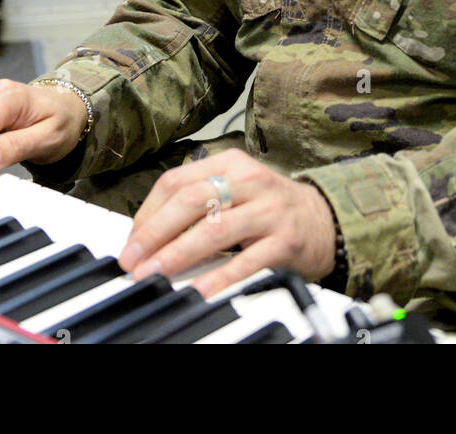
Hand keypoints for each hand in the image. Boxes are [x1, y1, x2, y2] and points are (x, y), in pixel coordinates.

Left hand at [116, 149, 336, 298]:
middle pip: (192, 200)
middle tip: (133, 260)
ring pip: (215, 228)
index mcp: (230, 163)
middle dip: (155, 233)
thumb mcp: (235, 191)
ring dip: (178, 254)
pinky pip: (246, 261)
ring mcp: (269, 210)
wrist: (324, 219)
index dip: (148, 213)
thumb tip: (146, 236)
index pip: (177, 182)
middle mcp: (250, 180)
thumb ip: (198, 203)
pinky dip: (219, 277)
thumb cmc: (269, 207)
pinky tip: (199, 290)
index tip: (131, 243)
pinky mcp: (285, 240)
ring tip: (155, 274)